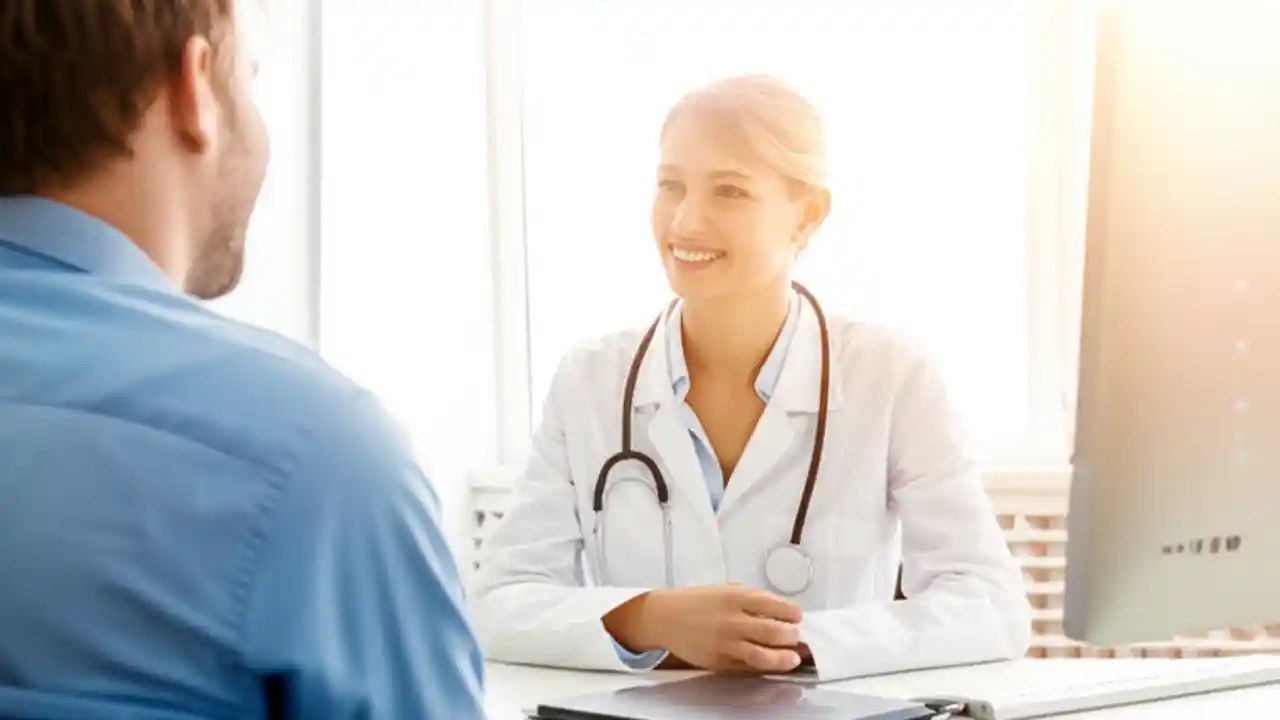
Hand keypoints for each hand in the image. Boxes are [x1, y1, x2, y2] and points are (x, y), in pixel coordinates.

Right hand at [604, 585, 803, 672]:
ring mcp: (725, 643)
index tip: (798, 616)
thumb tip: (781, 610)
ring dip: (784, 658)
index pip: (775, 606)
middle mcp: (732, 620)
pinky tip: (769, 663)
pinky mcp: (718, 661)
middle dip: (792, 636)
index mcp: (736, 597)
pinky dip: (762, 666)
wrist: (665, 617)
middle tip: (795, 637)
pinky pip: (746, 667)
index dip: (792, 613)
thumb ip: (752, 598)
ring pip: (763, 655)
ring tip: (792, 658)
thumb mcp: (726, 589)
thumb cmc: (697, 601)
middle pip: (774, 632)